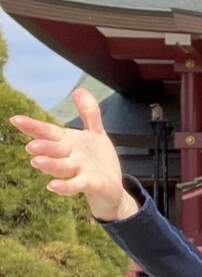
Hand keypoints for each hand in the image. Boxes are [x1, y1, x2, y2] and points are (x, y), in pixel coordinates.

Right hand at [9, 88, 136, 220]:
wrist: (112, 186)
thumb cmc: (97, 160)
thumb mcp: (95, 133)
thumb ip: (89, 113)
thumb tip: (78, 90)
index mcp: (69, 142)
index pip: (49, 132)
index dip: (33, 127)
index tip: (16, 119)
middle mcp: (70, 157)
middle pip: (54, 150)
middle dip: (43, 147)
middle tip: (30, 146)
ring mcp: (79, 171)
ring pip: (62, 167)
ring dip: (50, 165)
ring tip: (37, 162)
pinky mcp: (90, 183)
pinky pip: (76, 184)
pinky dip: (65, 186)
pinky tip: (53, 186)